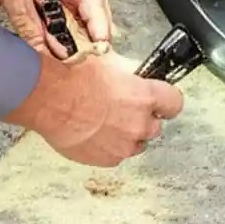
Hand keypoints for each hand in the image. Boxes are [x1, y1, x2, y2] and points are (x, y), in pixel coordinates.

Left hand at [0, 0, 112, 57]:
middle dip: (96, 29)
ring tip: (81, 49)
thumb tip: (46, 50)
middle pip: (96, 3)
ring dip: (85, 24)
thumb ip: (30, 24)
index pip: (93, 0)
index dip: (98, 25)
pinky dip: (73, 16)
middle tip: (92, 54)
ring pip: (87, 2)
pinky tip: (67, 31)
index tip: (100, 47)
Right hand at [5, 52, 185, 166]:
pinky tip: (92, 133)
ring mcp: (125, 145)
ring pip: (136, 143)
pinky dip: (108, 147)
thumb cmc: (74, 79)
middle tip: (123, 110)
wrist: (50, 100)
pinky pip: (116, 155)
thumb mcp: (108, 64)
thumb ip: (129, 76)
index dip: (167, 100)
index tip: (161, 100)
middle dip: (142, 119)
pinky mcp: (108, 159)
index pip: (175, 102)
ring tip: (104, 122)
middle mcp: (140, 124)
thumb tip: (135, 77)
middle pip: (155, 126)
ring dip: (126, 135)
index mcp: (145, 97)